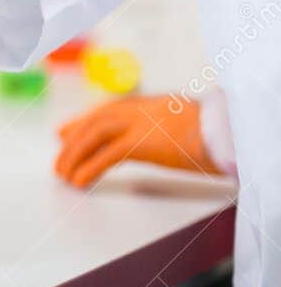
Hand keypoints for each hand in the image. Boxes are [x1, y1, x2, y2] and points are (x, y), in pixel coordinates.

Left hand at [54, 95, 223, 186]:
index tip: (64, 134)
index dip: (81, 123)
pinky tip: (79, 181)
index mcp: (146, 104)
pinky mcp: (141, 142)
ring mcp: (138, 124)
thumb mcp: (181, 124)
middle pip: (93, 123)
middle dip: (72, 143)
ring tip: (64, 176)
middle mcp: (137, 110)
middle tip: (59, 162)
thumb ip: (158, 126)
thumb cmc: (212, 134)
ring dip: (74, 157)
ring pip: (93, 138)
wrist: (227, 133)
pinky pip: (105, 156)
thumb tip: (147, 138)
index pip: (105, 111)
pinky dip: (89, 169)